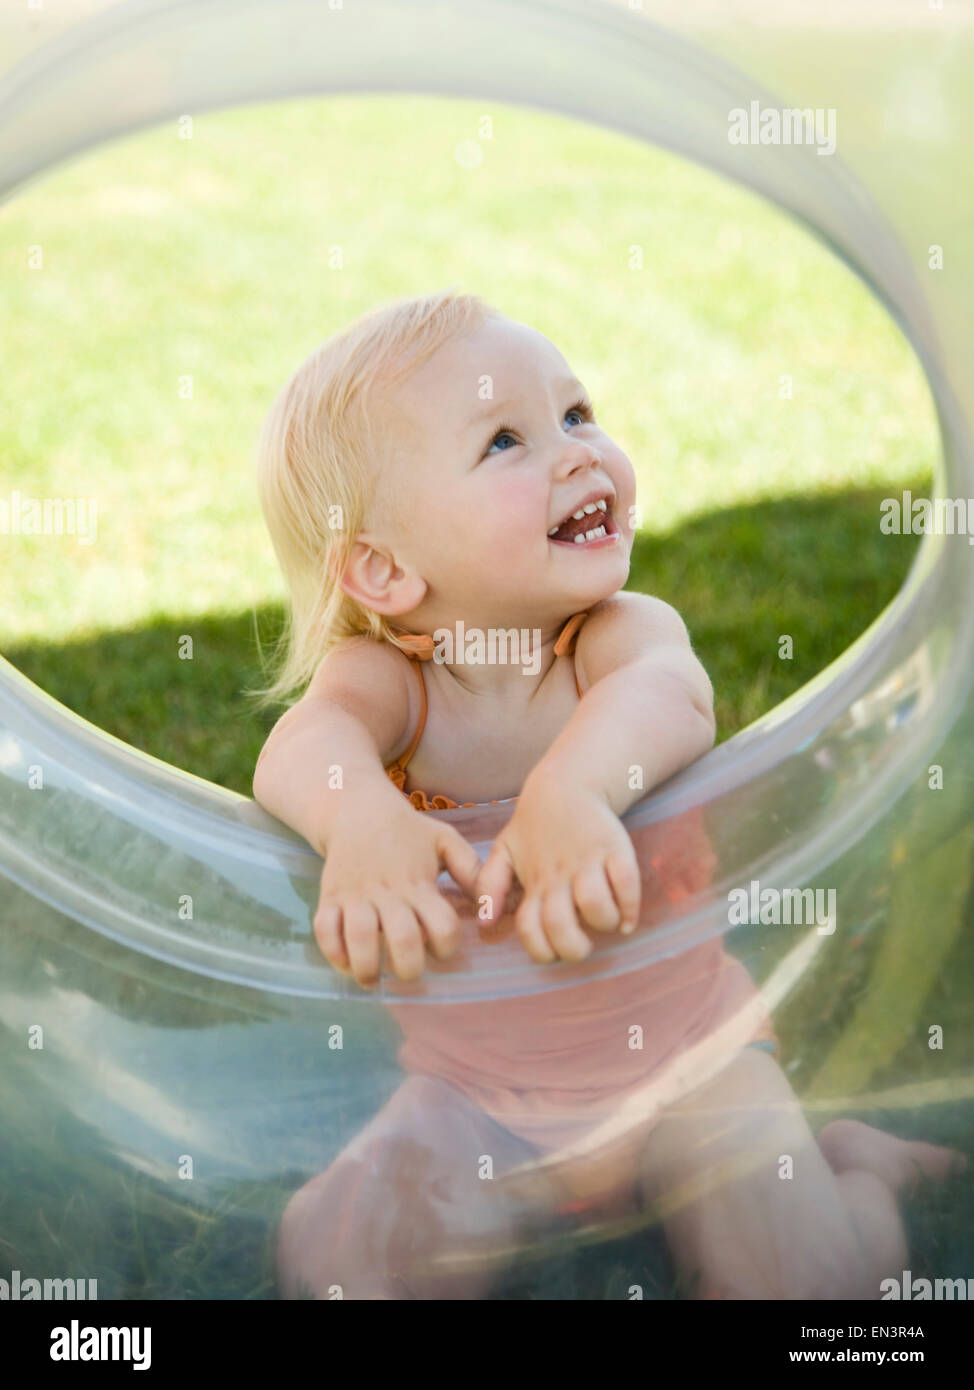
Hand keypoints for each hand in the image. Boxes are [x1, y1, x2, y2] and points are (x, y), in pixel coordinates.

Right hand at [313, 795, 481, 987]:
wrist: (357, 808)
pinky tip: (345, 961)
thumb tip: (488, 905)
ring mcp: (356, 895)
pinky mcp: (330, 896)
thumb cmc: (407, 831)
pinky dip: (333, 952)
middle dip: (408, 967)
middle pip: (403, 938)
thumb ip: (470, 870)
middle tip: (408, 973)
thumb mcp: (445, 840)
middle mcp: (388, 891)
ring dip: (367, 967)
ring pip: (360, 938)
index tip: (440, 951)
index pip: (442, 925)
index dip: (446, 946)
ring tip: (372, 979)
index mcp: (419, 883)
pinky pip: (325, 929)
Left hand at [474, 772, 640, 964]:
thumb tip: (485, 924)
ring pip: (595, 903)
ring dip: (604, 922)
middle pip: (561, 924)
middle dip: (574, 948)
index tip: (555, 952)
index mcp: (533, 881)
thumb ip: (491, 886)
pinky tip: (627, 918)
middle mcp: (559, 874)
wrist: (566, 784)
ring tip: (606, 922)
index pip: (529, 928)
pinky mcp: (614, 848)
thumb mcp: (504, 850)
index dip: (541, 951)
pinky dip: (630, 907)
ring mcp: (588, 861)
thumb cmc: (534, 826)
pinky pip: (626, 881)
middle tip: (583, 946)